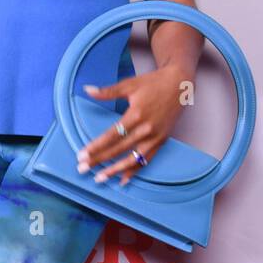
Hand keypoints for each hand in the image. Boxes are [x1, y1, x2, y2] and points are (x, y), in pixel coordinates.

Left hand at [75, 63, 189, 185]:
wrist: (180, 85)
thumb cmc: (153, 83)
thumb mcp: (129, 84)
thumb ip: (107, 91)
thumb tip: (87, 89)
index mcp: (136, 114)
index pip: (111, 136)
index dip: (96, 146)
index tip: (82, 154)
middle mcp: (146, 129)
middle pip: (118, 150)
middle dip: (99, 160)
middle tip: (82, 168)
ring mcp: (155, 137)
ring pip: (133, 159)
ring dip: (115, 170)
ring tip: (99, 178)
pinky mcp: (161, 141)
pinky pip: (146, 160)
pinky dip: (135, 171)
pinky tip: (122, 179)